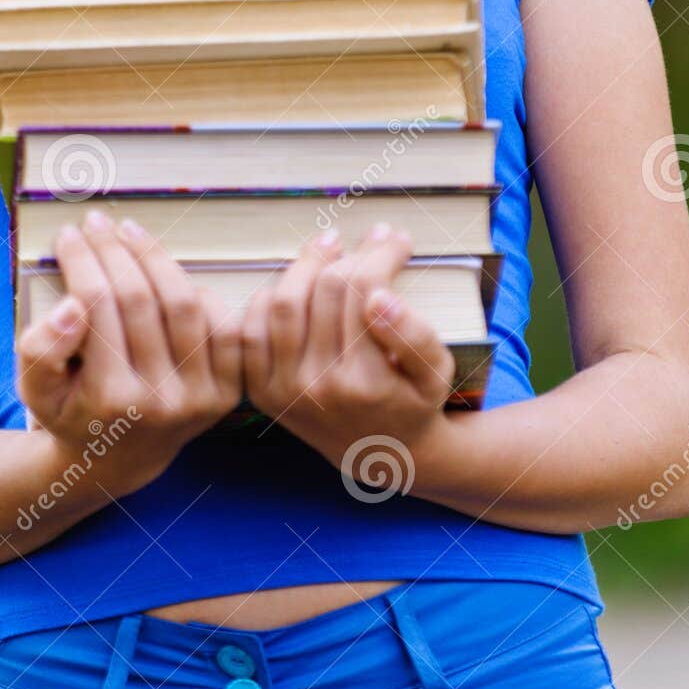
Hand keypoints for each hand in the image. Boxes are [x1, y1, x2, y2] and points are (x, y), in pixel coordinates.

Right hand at [15, 209, 242, 491]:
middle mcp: (163, 402)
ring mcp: (202, 397)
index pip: (98, 308)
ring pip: (183, 304)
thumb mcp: (35, 389)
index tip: (68, 234)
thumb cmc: (70, 410)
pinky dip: (197, 290)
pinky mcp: (228, 391)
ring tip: (128, 233)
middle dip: (114, 251)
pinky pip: (221, 323)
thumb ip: (41, 348)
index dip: (82, 261)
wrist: (118, 456)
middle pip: (141, 300)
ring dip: (155, 258)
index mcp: (113, 401)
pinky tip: (165, 271)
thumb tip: (73, 306)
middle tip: (96, 223)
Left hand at [240, 223, 456, 478]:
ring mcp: (284, 391)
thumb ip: (415, 335)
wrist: (379, 452)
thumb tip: (379, 297)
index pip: (363, 291)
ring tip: (330, 247)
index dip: (380, 255)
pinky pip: (252, 330)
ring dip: (305, 265)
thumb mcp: (435, 374)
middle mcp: (318, 387)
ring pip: (283, 303)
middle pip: (325, 291)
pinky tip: (297, 282)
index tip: (397, 238)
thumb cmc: (413, 403)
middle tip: (367, 237)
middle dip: (349, 254)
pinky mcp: (262, 392)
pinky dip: (268, 298)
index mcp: (365, 381)